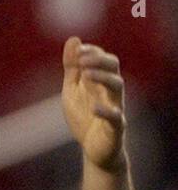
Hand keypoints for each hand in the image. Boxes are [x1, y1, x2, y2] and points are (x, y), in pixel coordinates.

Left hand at [62, 36, 126, 171]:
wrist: (93, 150)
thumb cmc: (84, 117)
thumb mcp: (72, 90)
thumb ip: (72, 68)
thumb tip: (73, 39)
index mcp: (100, 80)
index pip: (102, 57)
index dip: (92, 51)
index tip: (77, 51)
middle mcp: (110, 90)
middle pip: (114, 66)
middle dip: (99, 59)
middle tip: (82, 60)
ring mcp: (115, 107)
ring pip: (118, 86)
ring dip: (103, 77)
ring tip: (87, 74)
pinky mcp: (115, 128)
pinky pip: (116, 117)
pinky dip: (106, 111)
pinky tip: (94, 107)